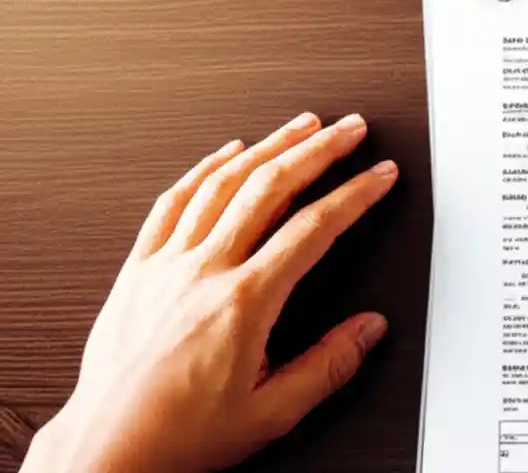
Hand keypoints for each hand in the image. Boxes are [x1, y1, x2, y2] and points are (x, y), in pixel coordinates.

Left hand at [21, 113, 397, 472]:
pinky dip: (204, 169)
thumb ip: (328, 366)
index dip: (355, 194)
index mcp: (244, 303)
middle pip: (271, 188)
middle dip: (319, 150)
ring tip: (301, 125)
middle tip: (350, 130)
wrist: (109, 448)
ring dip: (268, 146)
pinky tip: (226, 154)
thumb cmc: (181, 436)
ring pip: (223, 183)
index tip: (378, 176)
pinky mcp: (137, 269)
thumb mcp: (273, 412)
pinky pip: (172, 202)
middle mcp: (204, 272)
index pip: (313, 228)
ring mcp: (166, 265)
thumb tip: (369, 329)